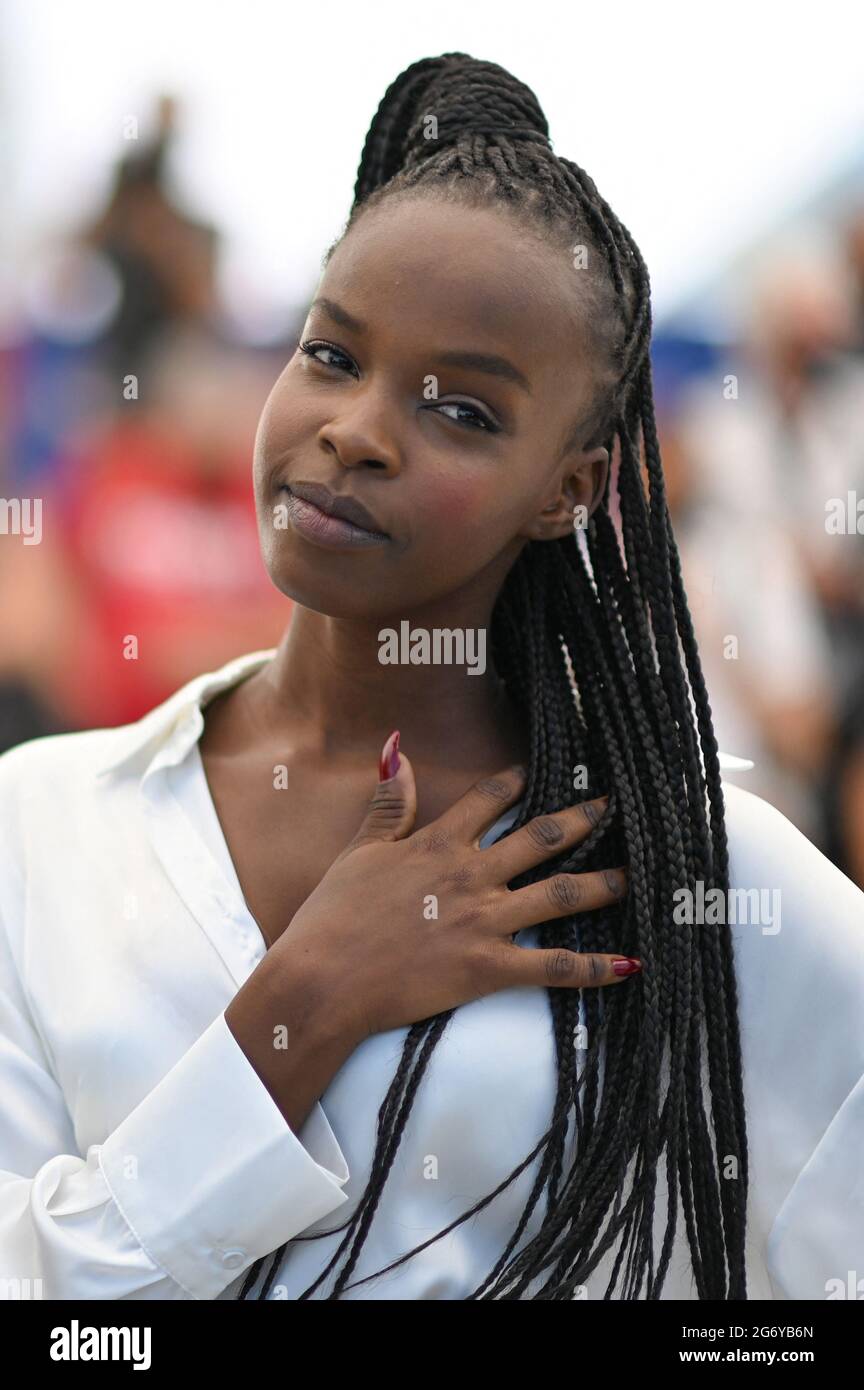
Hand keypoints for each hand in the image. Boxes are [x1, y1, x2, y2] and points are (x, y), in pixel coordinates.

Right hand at [267, 737, 635, 1044]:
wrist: (322, 981)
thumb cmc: (332, 918)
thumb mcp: (359, 851)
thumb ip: (387, 802)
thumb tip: (395, 747)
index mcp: (438, 844)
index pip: (490, 798)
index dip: (518, 780)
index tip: (539, 771)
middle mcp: (471, 875)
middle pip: (543, 837)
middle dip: (585, 819)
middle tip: (616, 806)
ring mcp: (484, 922)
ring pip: (561, 895)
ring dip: (605, 884)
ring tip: (638, 875)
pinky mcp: (488, 969)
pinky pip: (554, 967)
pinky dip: (594, 968)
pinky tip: (630, 966)